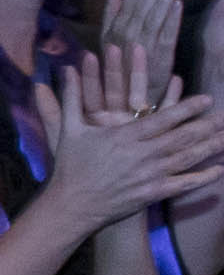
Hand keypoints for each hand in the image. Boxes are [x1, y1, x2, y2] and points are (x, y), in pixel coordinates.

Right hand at [39, 56, 223, 234]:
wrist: (72, 204)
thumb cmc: (70, 165)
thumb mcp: (68, 129)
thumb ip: (71, 97)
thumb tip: (66, 69)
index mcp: (124, 136)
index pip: (163, 119)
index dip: (187, 108)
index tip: (207, 99)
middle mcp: (142, 155)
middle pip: (182, 137)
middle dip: (208, 125)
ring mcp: (150, 175)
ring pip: (187, 158)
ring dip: (211, 147)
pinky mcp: (153, 194)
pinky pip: (183, 184)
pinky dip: (203, 177)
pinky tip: (219, 170)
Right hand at [99, 0, 185, 100]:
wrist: (130, 100)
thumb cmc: (120, 67)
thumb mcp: (109, 38)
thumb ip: (111, 12)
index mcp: (114, 29)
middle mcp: (126, 35)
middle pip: (144, 3)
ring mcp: (143, 46)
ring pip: (155, 15)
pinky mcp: (159, 58)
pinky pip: (166, 34)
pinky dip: (172, 18)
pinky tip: (178, 3)